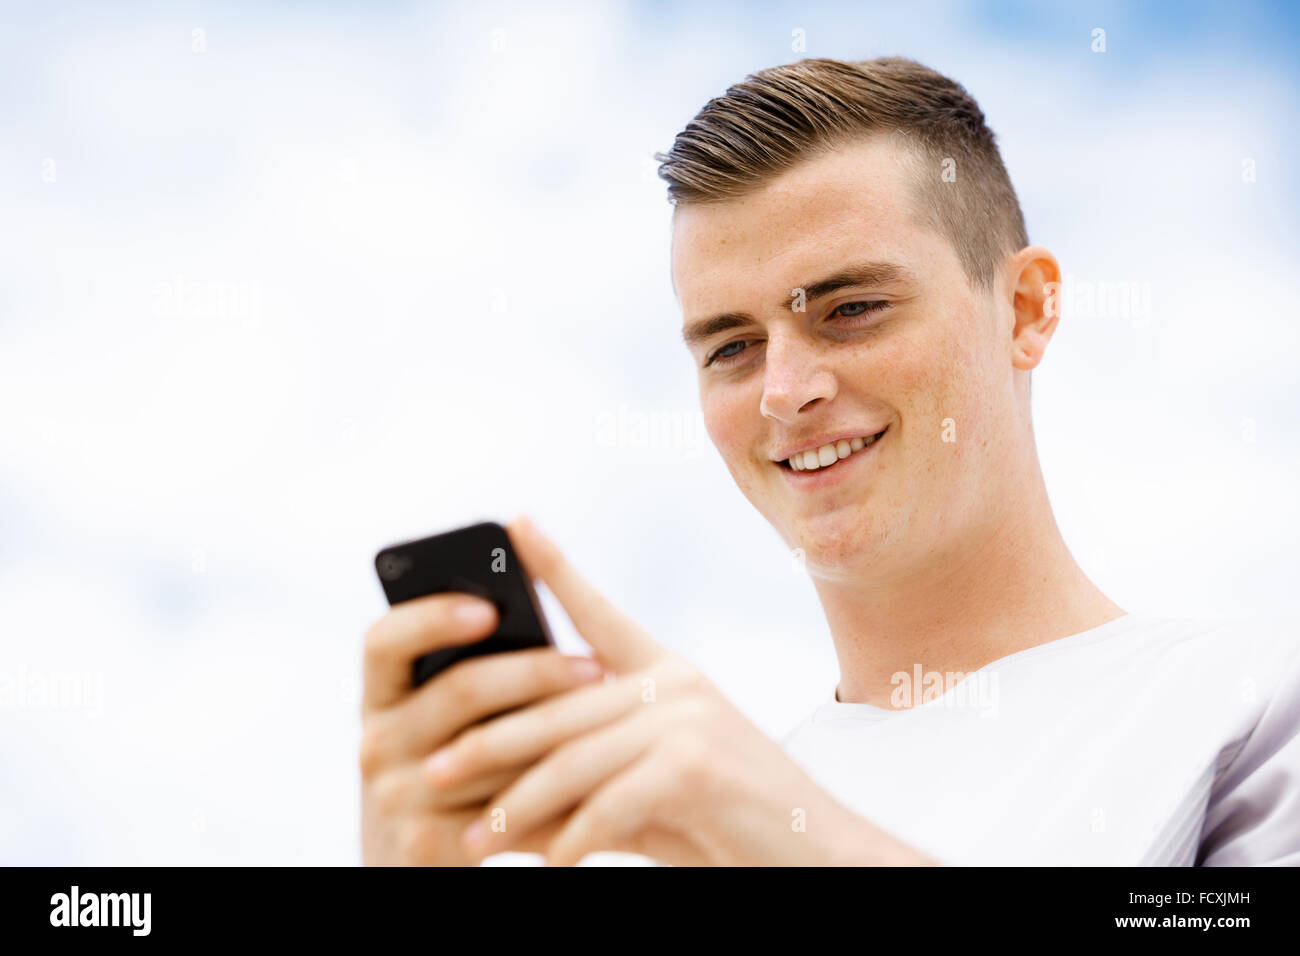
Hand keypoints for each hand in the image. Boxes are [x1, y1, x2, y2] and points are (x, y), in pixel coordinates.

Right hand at [359, 590, 605, 864]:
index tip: (491, 606)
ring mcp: (393, 795)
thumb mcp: (447, 713)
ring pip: (491, 752)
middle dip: (535, 674)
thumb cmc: (458, 761)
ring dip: (557, 734)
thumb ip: (475, 660)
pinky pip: (500, 811)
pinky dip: (552, 795)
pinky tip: (595, 780)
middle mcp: (376, 740)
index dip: (433, 617)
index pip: (386, 640)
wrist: (421, 860)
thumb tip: (539, 583)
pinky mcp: (421, 844)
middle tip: (595, 667)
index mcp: (383, 693)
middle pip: (459, 690)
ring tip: (611, 717)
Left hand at [428, 516, 938, 865]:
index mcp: (668, 672)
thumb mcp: (656, 785)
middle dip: (491, 743)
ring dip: (518, 805)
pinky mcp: (696, 765)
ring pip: (574, 757)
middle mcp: (677, 683)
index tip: (512, 522)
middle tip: (433, 772)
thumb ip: (597, 772)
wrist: (816, 854)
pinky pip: (608, 803)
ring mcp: (689, 719)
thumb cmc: (728, 818)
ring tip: (473, 838)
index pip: (601, 610)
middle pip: (560, 704)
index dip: (554, 565)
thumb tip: (511, 792)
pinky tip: (552, 862)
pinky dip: (573, 838)